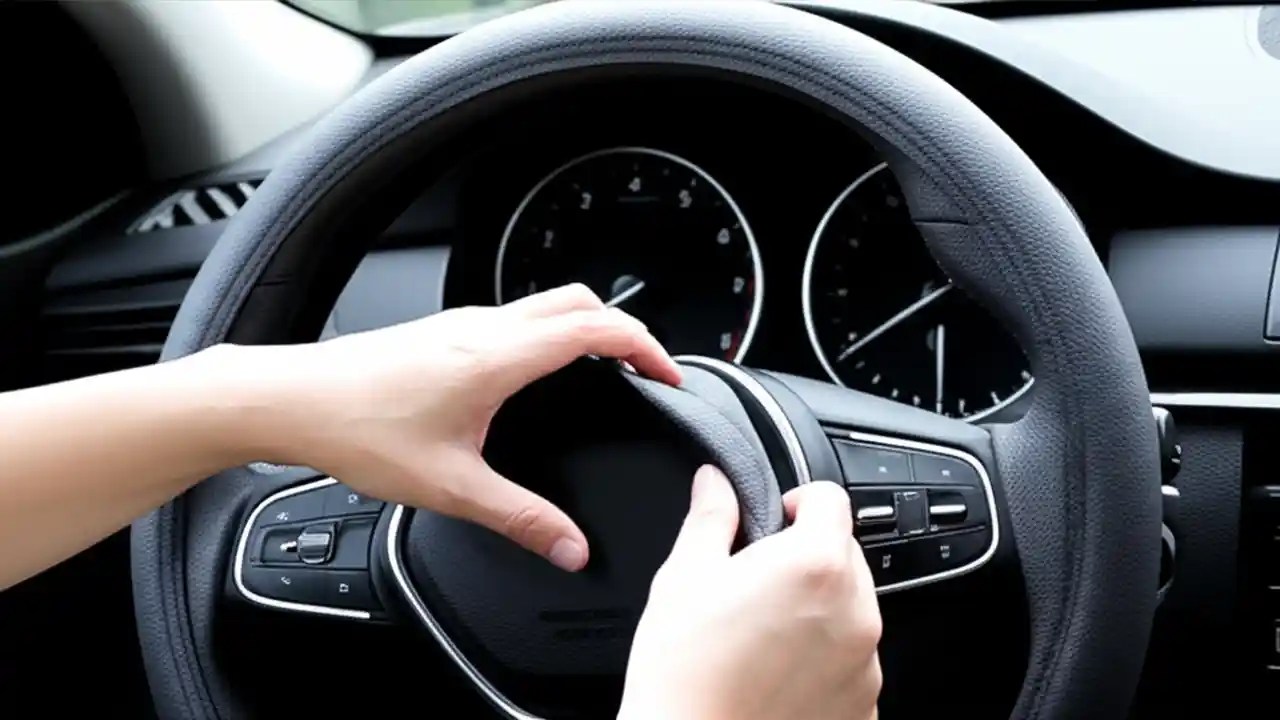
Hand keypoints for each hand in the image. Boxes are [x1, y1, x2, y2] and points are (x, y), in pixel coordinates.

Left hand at [218, 284, 681, 570]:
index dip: (646, 347)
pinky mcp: (441, 330)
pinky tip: (535, 376)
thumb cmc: (356, 428)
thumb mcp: (450, 487)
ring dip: (584, 327)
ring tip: (601, 369)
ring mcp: (460, 322)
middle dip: (624, 329)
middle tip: (645, 367)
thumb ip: (520, 518)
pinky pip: (514, 317)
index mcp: (497, 356)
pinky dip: (548, 334)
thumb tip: (569, 546)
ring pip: (544, 303)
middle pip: (579, 300)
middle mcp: (483, 326)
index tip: (668, 374)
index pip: (597, 328)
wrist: (290, 399)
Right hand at [619, 467, 881, 719]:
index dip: (797, 501)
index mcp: (814, 563)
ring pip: (851, 609)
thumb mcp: (684, 578)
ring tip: (763, 635)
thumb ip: (710, 518)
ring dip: (819, 609)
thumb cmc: (684, 673)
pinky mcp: (863, 705)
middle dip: (807, 557)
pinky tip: (777, 671)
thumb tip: (715, 483)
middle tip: (757, 585)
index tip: (775, 520)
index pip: (830, 498)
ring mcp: (865, 663)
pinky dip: (824, 659)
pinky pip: (851, 662)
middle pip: (844, 554)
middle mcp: (854, 610)